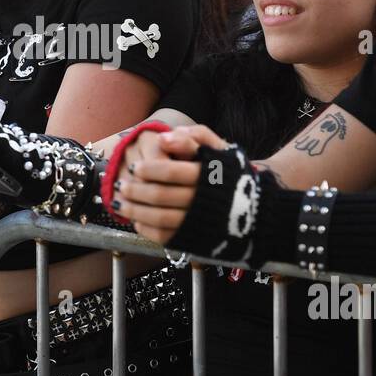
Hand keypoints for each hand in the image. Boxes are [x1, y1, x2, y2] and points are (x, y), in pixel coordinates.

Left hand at [113, 125, 221, 243]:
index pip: (171, 171)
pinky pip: (165, 236)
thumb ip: (195, 136)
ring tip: (120, 202)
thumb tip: (164, 138)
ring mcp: (198, 222)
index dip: (148, 169)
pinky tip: (137, 220)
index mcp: (208, 175)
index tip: (134, 167)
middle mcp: (203, 200)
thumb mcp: (220, 149)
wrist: (255, 210)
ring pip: (159, 217)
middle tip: (121, 185)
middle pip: (160, 195)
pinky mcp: (194, 239)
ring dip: (135, 210)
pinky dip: (146, 229)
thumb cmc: (230, 175)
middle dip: (135, 190)